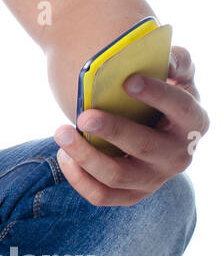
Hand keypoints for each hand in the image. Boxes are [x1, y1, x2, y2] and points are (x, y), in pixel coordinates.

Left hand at [53, 46, 208, 205]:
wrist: (148, 127)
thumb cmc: (158, 94)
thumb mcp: (175, 73)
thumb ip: (177, 60)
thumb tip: (167, 61)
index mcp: (194, 121)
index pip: (180, 108)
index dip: (156, 94)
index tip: (127, 80)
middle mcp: (179, 156)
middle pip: (144, 146)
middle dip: (113, 130)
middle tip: (84, 115)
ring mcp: (154, 179)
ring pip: (117, 176)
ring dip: (86, 156)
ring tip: (62, 133)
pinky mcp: (131, 195)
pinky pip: (102, 196)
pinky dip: (79, 178)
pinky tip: (64, 154)